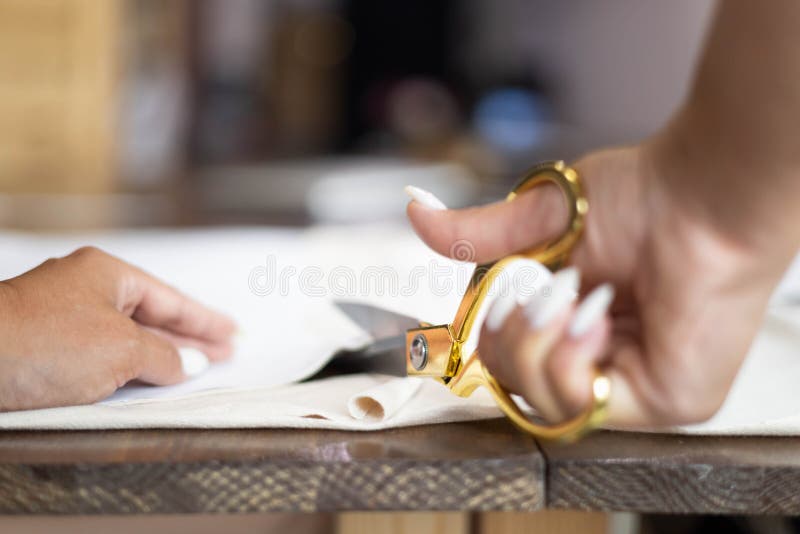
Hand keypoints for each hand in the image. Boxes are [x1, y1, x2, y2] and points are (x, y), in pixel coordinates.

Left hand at [0, 246, 235, 410]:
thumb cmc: (44, 343)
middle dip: (188, 336)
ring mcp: (61, 316)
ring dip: (159, 353)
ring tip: (193, 368)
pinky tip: (142, 379)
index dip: (206, 320)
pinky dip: (127, 366)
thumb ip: (164, 356)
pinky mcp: (43, 346)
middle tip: (223, 352)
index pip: (171, 299)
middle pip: (151, 314)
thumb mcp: (121, 349)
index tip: (232, 333)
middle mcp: (84, 288)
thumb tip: (189, 363)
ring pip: (125, 335)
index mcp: (107, 273)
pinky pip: (100, 354)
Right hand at [406, 139, 792, 427]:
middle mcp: (607, 360)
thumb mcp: (540, 220)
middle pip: (518, 387)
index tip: (497, 302)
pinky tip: (593, 316)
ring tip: (572, 296)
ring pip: (543, 404)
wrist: (701, 194)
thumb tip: (414, 209)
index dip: (492, 341)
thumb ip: (476, 234)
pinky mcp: (668, 401)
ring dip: (538, 343)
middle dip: (511, 338)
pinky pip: (581, 408)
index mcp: (579, 325)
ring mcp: (636, 385)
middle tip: (540, 291)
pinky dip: (568, 360)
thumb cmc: (642, 196)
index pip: (512, 361)